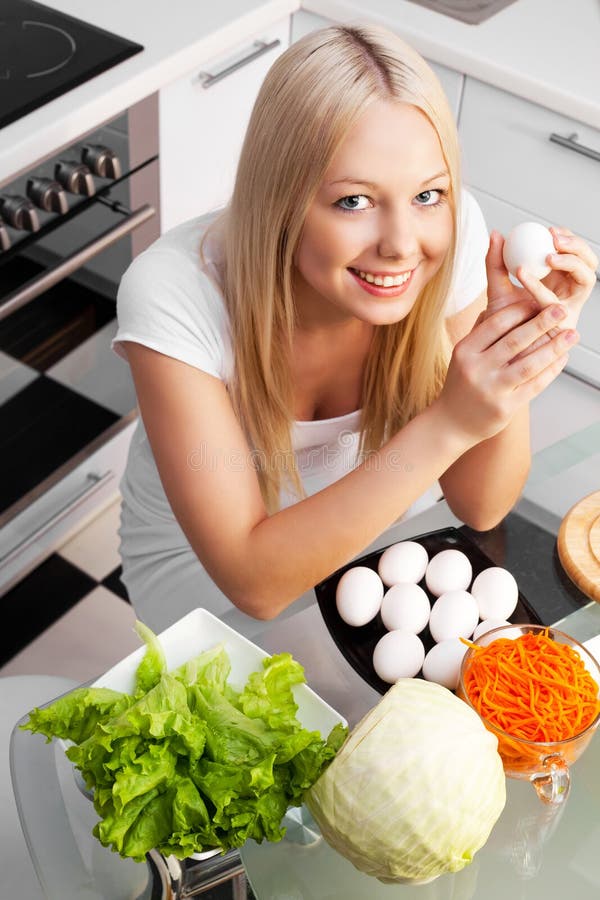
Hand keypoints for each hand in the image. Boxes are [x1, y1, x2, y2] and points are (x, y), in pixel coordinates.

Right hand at [435, 298, 577, 445]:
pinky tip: (562, 359)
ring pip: (528, 364)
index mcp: (465, 351)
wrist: (451, 423)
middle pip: (515, 341)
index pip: (496, 324)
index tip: (538, 302)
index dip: (520, 311)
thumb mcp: (463, 356)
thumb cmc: (462, 384)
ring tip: (572, 335)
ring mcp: (491, 390)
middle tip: (561, 309)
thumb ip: (483, 333)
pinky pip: (534, 385)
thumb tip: (510, 306)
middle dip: (542, 323)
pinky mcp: (505, 408)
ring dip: (554, 348)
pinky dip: (551, 371)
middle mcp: (476, 369)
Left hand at [480, 227, 596, 357]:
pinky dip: (547, 286)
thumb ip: (495, 263)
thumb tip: (496, 233)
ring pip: (588, 276)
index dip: (567, 237)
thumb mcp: (497, 288)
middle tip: (555, 237)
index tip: (549, 229)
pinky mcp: (566, 322)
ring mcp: (572, 305)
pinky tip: (526, 276)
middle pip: (588, 260)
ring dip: (573, 261)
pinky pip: (565, 299)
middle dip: (577, 245)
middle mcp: (569, 290)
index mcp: (557, 278)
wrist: (499, 351)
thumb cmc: (500, 321)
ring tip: (549, 256)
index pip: (573, 250)